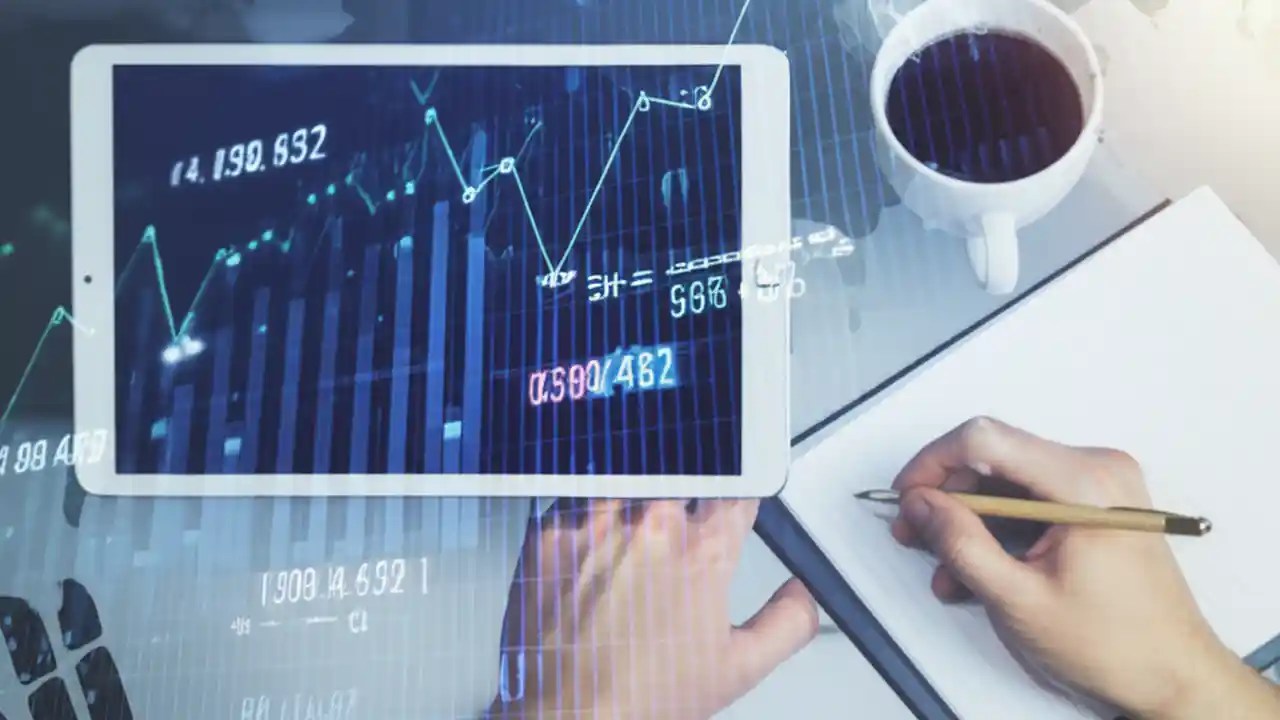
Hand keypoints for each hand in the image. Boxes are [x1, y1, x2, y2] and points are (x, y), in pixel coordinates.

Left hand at [489, 499, 817, 719]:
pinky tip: (589, 557)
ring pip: (628, 481)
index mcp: (703, 551)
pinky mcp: (550, 532)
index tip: (724, 510)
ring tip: (627, 548)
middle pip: (682, 478)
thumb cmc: (640, 697)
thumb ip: (788, 623)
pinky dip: (584, 520)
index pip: (737, 488)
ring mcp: (595, 523)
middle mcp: (651, 526)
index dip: (733, 499)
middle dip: (683, 501)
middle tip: (670, 541)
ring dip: (634, 504)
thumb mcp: (738, 670)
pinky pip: (573, 500)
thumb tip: (802, 594)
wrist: (567, 714)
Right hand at [891, 417, 1279, 719]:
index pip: (985, 439)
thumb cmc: (1115, 644)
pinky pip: (1030, 499)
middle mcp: (1097, 469)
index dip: (933, 463)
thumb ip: (961, 544)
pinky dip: (999, 529)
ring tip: (948, 567)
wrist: (1175, 676)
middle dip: (947, 496)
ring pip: (1007, 481)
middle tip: (914, 532)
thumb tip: (919, 504)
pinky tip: (979, 567)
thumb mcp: (1019, 599)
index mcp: (1085, 482)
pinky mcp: (1096, 503)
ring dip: (970, 520)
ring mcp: (1099, 485)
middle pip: (995, 456)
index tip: (906, 496)